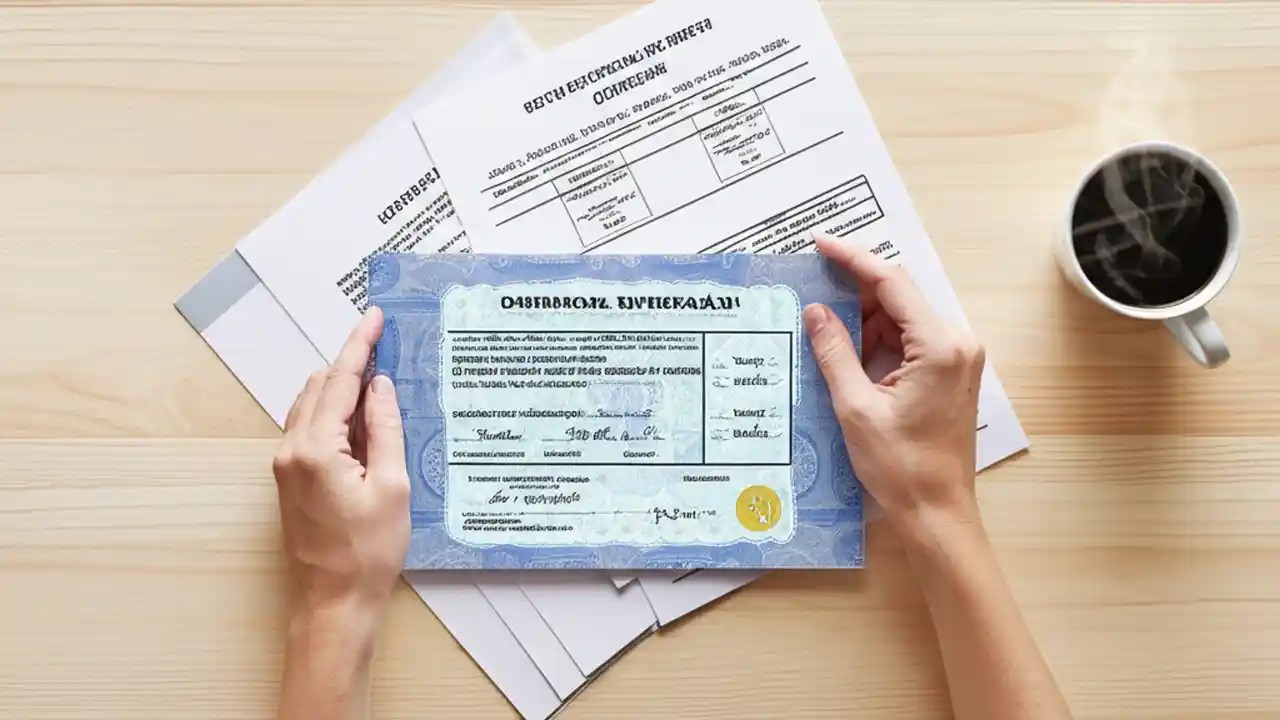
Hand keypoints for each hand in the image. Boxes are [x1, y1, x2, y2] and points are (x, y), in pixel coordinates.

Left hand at [273, 306, 409, 625]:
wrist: (334, 603)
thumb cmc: (367, 554)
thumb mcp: (392, 486)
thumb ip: (384, 430)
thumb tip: (380, 387)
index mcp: (315, 449)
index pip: (340, 381)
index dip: (360, 345)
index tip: (374, 317)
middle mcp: (290, 451)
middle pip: (321, 387)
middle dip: (354, 365)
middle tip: (389, 350)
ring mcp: (285, 467)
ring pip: (312, 407)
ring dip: (343, 391)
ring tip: (383, 389)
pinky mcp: (290, 481)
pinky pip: (310, 430)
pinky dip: (335, 416)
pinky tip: (364, 424)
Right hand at [803, 234, 985, 539]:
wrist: (937, 511)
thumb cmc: (902, 467)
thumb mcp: (856, 407)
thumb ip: (834, 352)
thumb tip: (814, 312)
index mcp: (940, 346)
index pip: (893, 284)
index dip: (854, 260)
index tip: (821, 246)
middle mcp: (956, 343)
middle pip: (899, 296)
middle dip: (854, 290)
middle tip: (810, 286)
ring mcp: (956, 358)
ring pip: (901, 318)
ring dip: (863, 318)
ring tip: (819, 324)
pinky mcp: (949, 373)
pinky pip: (908, 341)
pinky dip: (877, 339)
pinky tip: (843, 347)